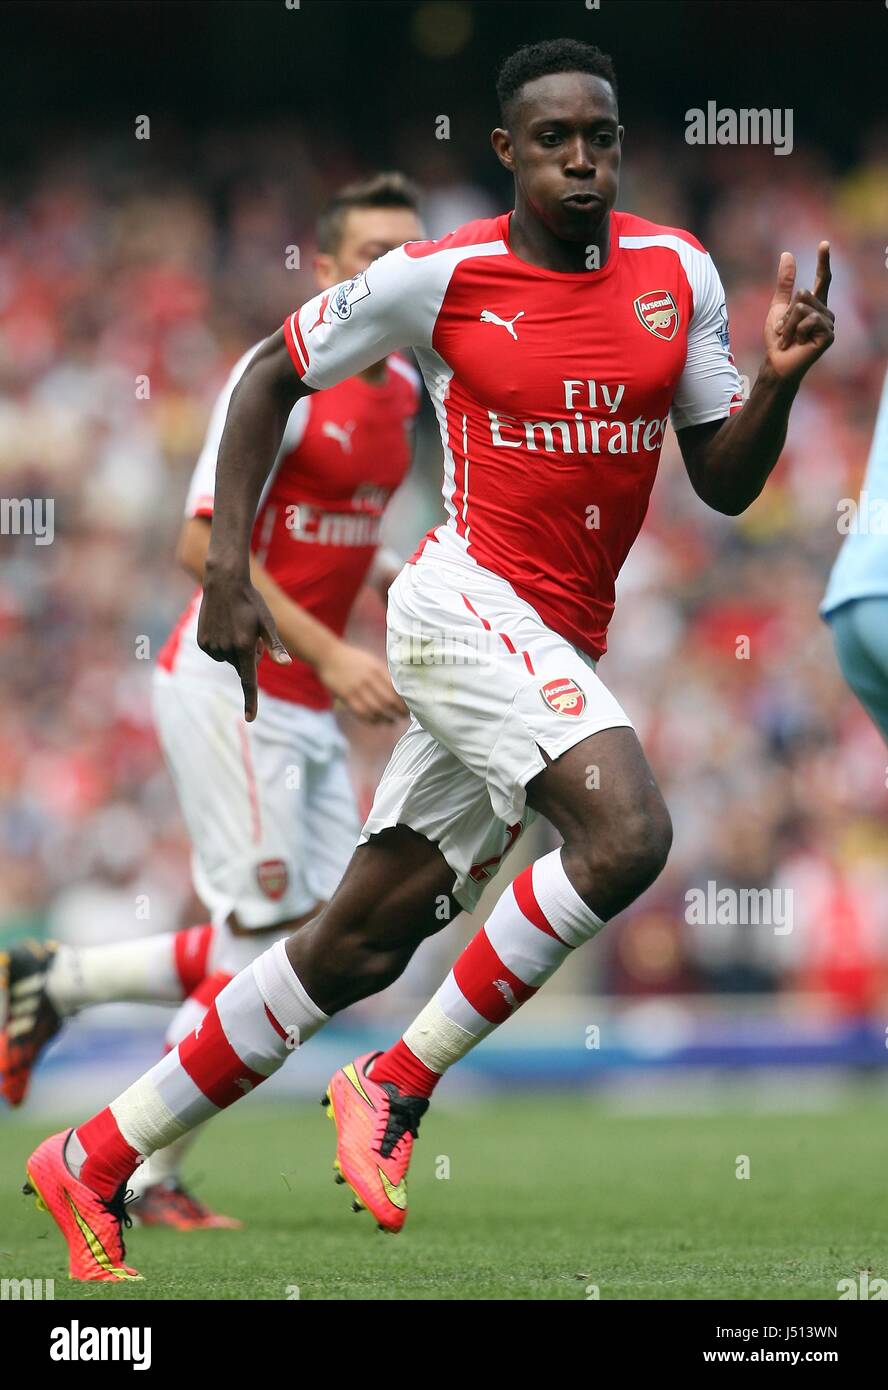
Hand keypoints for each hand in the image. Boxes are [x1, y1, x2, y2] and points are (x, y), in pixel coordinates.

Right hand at [197, 571, 290, 721]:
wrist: (224, 582)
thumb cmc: (251, 602)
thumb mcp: (267, 623)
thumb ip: (275, 647)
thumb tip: (286, 664)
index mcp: (244, 648)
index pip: (248, 682)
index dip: (251, 701)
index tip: (250, 718)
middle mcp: (226, 650)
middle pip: (243, 667)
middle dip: (250, 657)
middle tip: (252, 633)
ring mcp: (212, 646)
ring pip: (230, 659)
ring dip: (236, 650)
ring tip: (236, 625)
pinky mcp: (203, 642)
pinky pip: (217, 652)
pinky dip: (223, 645)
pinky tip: (224, 625)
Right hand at [317, 640, 407, 722]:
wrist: (328, 655)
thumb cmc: (351, 657)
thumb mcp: (371, 660)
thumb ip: (383, 673)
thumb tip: (397, 688)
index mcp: (377, 669)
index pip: (395, 689)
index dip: (403, 701)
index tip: (408, 707)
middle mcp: (369, 679)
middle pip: (388, 701)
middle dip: (398, 711)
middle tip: (404, 717)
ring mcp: (357, 689)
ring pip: (376, 709)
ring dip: (386, 718)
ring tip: (391, 721)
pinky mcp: (346, 696)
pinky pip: (361, 712)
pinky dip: (371, 720)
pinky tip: (376, 722)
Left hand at [764, 241, 834, 381]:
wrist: (777, 362)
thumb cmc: (778, 339)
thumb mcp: (778, 307)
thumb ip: (784, 283)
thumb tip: (787, 254)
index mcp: (815, 305)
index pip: (823, 279)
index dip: (823, 261)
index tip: (824, 243)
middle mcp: (825, 312)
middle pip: (804, 293)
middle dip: (787, 312)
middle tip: (784, 330)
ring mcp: (829, 323)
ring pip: (803, 306)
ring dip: (788, 324)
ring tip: (788, 339)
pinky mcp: (828, 334)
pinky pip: (808, 319)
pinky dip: (795, 331)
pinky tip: (797, 343)